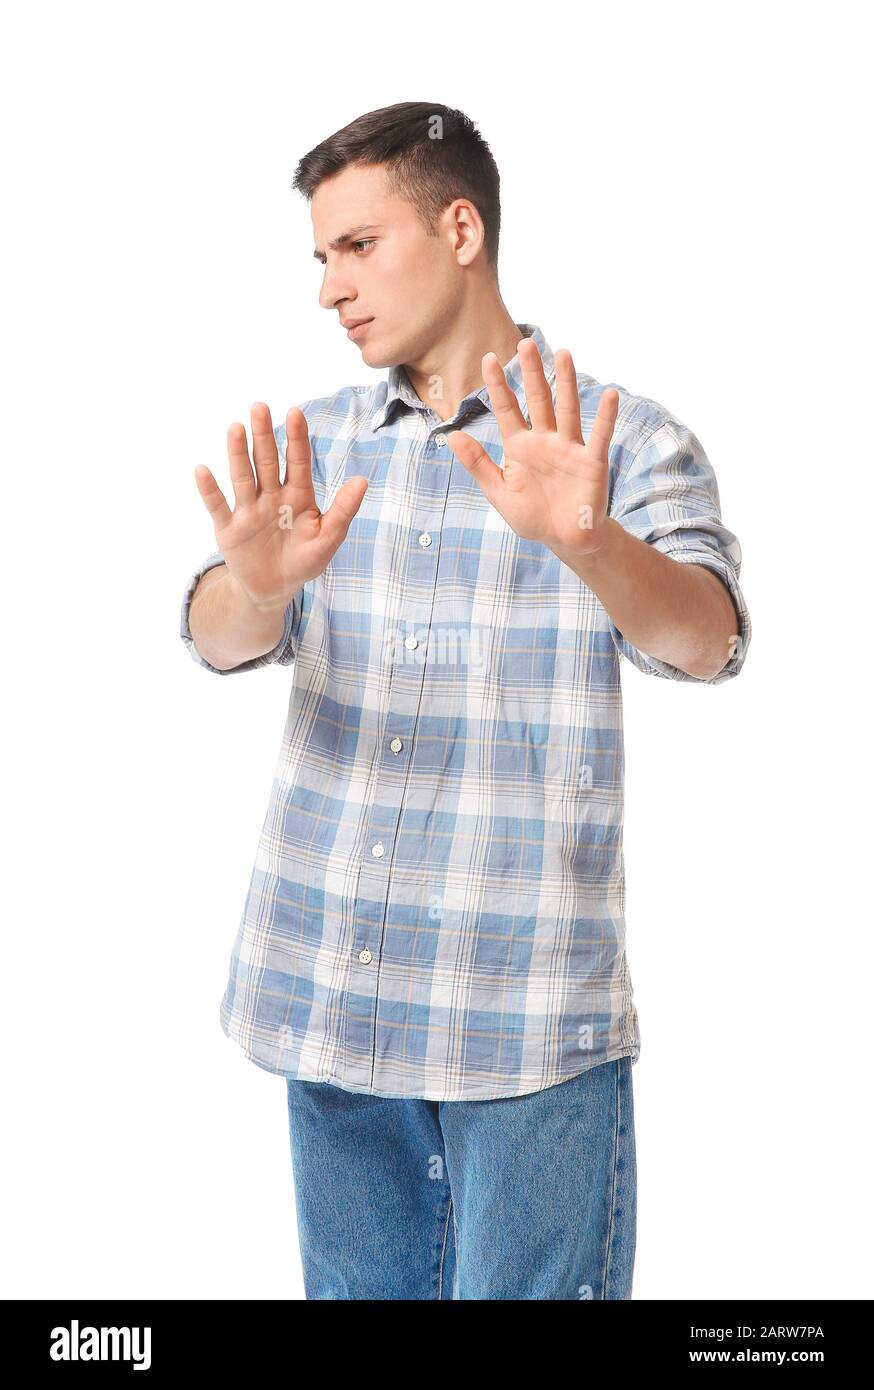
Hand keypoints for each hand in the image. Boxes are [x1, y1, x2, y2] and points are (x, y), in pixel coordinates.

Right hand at [194, 403, 367, 611]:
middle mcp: (271, 496)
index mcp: (298, 496)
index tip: (295, 412)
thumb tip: (362, 481)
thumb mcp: (327, 539)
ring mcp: (248, 510)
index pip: (298, 462)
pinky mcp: (229, 527)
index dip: (296, 438)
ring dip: (238, 454)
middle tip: (259, 407)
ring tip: (235, 428)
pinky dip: (209, 490)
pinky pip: (218, 506)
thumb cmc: (303, 561)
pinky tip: (202, 470)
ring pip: (243, 477)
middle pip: (267, 462)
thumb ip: (343, 511)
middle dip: (263, 436)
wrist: (274, 590)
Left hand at [447, 339, 618, 554]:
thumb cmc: (532, 515)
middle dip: (532, 373)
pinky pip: (598, 436)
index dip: (497, 385)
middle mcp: (545, 440)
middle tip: (525, 342)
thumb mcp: (499, 491)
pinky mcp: (591, 462)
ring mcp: (569, 448)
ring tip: (564, 354)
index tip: (488, 358)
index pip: (506, 409)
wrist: (564, 540)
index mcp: (520, 446)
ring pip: (566, 409)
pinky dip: (605, 417)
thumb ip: (477, 463)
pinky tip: (609, 395)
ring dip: (566, 383)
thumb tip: (451, 435)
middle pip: (538, 400)